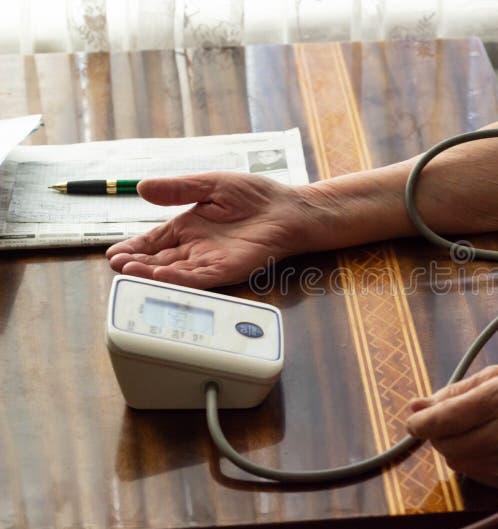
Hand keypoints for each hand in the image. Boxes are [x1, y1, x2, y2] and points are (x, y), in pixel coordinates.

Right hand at [107, 172, 314, 287]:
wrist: (288, 209)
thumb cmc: (255, 196)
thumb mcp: (210, 185)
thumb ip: (179, 189)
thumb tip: (143, 187)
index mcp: (189, 227)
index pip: (154, 241)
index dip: (134, 248)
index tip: (114, 253)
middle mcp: (196, 248)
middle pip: (159, 261)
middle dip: (137, 264)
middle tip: (117, 265)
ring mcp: (211, 261)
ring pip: (175, 272)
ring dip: (151, 274)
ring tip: (129, 272)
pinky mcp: (228, 270)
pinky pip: (200, 278)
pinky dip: (180, 278)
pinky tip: (161, 276)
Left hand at [406, 364, 497, 487]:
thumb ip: (457, 391)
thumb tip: (418, 405)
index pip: (447, 418)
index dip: (421, 422)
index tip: (412, 420)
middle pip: (449, 444)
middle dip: (435, 434)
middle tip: (441, 421)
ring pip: (460, 462)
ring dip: (452, 447)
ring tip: (469, 429)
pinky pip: (477, 474)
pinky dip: (471, 460)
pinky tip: (485, 443)